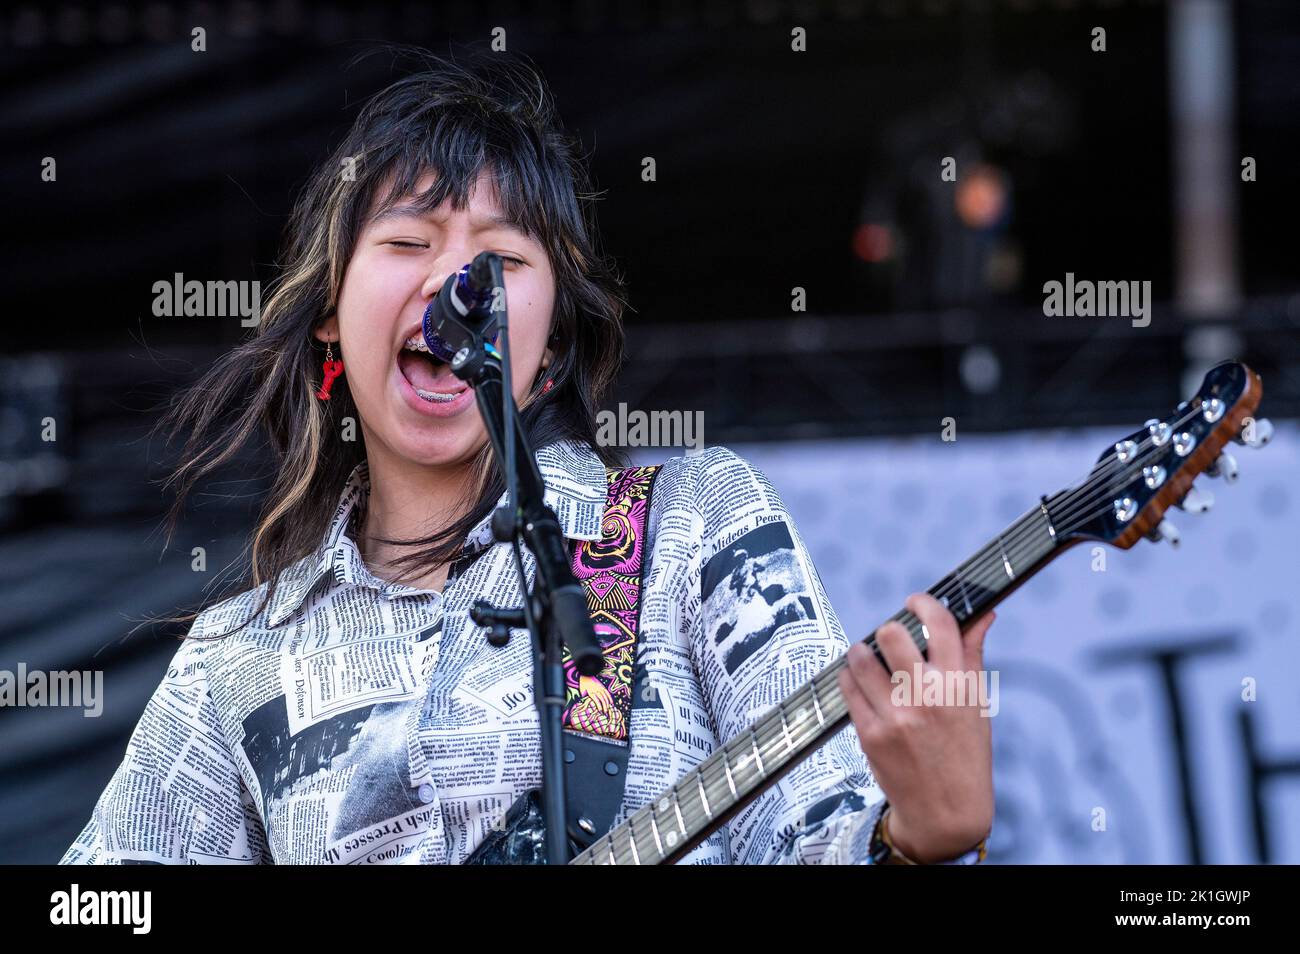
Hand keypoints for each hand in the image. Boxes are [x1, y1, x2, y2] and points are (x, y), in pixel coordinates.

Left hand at [836, 592, 995, 862]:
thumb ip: (973, 655)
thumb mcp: (977, 705)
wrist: (946, 813)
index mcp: (959, 687)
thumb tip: (983, 614)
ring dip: (863, 651)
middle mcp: (926, 697)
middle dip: (889, 630)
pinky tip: (861, 683)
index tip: (915, 602)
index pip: (939, 625)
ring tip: (869, 657)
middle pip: (891, 633)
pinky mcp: (869, 734)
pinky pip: (848, 687)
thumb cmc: (965, 754)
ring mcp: (894, 716)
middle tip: (890, 639)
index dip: (923, 603)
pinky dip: (851, 678)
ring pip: (861, 658)